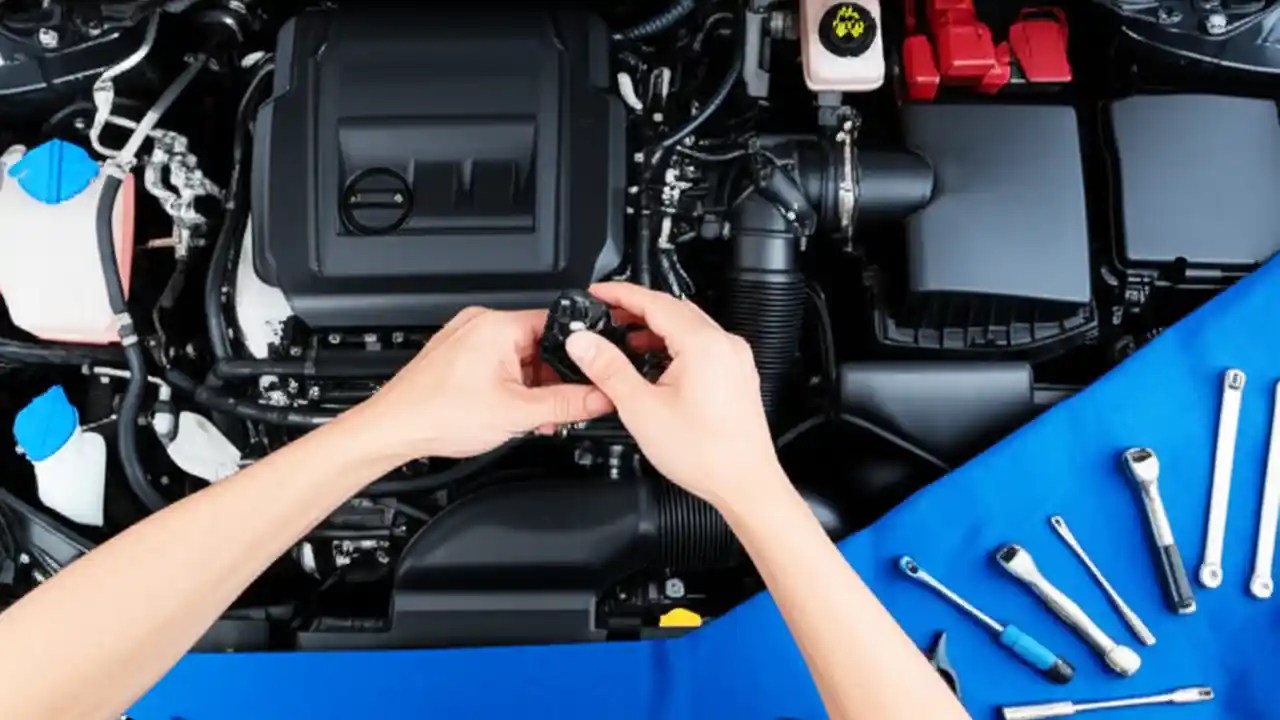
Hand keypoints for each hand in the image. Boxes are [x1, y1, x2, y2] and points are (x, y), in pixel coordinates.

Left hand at [356, 307, 613, 461]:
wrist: (393, 431)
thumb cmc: (436, 415)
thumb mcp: (518, 413)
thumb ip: (567, 404)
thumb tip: (600, 398)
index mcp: (498, 325)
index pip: (558, 326)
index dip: (578, 355)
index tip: (588, 376)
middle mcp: (480, 324)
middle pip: (539, 345)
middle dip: (552, 379)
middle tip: (557, 408)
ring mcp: (466, 338)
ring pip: (519, 358)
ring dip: (531, 387)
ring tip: (528, 416)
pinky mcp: (457, 355)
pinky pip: (498, 364)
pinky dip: (510, 387)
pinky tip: (508, 412)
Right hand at [565, 282, 786, 510]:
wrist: (745, 484)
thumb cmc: (706, 453)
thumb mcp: (642, 408)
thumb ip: (608, 369)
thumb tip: (584, 342)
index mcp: (703, 344)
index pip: (654, 301)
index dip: (620, 294)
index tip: (597, 293)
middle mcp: (725, 345)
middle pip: (673, 310)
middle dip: (636, 310)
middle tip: (605, 316)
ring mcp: (734, 359)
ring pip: (688, 328)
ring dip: (654, 329)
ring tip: (624, 341)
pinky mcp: (737, 375)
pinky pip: (702, 346)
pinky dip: (674, 346)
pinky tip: (656, 363)